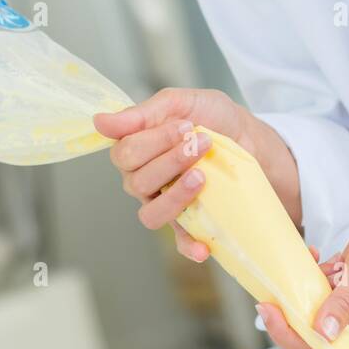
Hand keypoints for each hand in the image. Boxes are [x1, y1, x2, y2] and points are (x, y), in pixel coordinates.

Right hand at [94, 87, 272, 261]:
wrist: (249, 135)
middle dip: (171, 161)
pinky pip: (180, 242)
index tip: (185, 125)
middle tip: (201, 143)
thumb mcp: (179, 102)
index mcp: (135, 151)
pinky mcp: (189, 222)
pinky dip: (190, 246)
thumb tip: (98, 121)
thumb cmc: (211, 117)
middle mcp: (143, 180)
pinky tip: (204, 245)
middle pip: (137, 182)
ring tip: (201, 177)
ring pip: (151, 214)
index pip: (124, 154)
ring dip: (176, 196)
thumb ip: (141, 113)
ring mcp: (164, 203)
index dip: (153, 141)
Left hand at [256, 196, 348, 348]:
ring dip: (306, 291)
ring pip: (313, 315)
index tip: (270, 310)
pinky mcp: (348, 298)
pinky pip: (321, 297)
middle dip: (292, 313)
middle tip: (278, 288)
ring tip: (321, 263)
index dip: (291, 338)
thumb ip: (344, 301)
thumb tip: (321, 333)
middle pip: (311, 339)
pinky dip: (315, 279)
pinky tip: (322, 259)